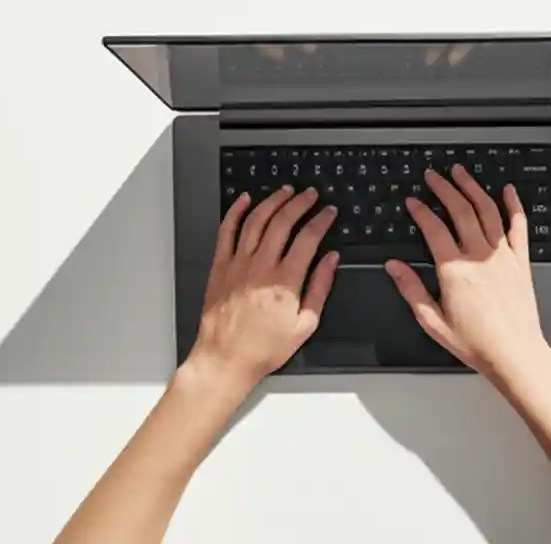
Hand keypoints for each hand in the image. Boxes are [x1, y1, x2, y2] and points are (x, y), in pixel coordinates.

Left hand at [186, 185, 339, 387]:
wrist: (226, 358)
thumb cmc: (264, 348)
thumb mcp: (305, 324)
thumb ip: (320, 287)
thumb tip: (331, 260)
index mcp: (285, 282)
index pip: (308, 238)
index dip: (321, 220)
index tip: (329, 212)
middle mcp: (261, 267)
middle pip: (283, 222)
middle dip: (300, 203)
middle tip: (310, 195)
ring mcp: (237, 264)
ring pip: (256, 220)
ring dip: (272, 201)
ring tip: (285, 192)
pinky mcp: (220, 267)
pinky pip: (226, 231)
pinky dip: (235, 212)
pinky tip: (244, 200)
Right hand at [384, 165, 550, 379]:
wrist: (515, 354)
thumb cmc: (477, 343)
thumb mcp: (433, 322)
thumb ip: (411, 290)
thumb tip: (394, 267)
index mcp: (455, 271)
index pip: (434, 228)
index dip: (421, 211)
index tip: (413, 201)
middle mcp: (480, 258)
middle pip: (460, 210)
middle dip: (444, 188)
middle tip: (434, 175)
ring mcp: (503, 256)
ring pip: (488, 211)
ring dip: (473, 188)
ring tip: (461, 173)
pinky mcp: (522, 262)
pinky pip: (519, 226)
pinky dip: (514, 205)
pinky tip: (509, 191)